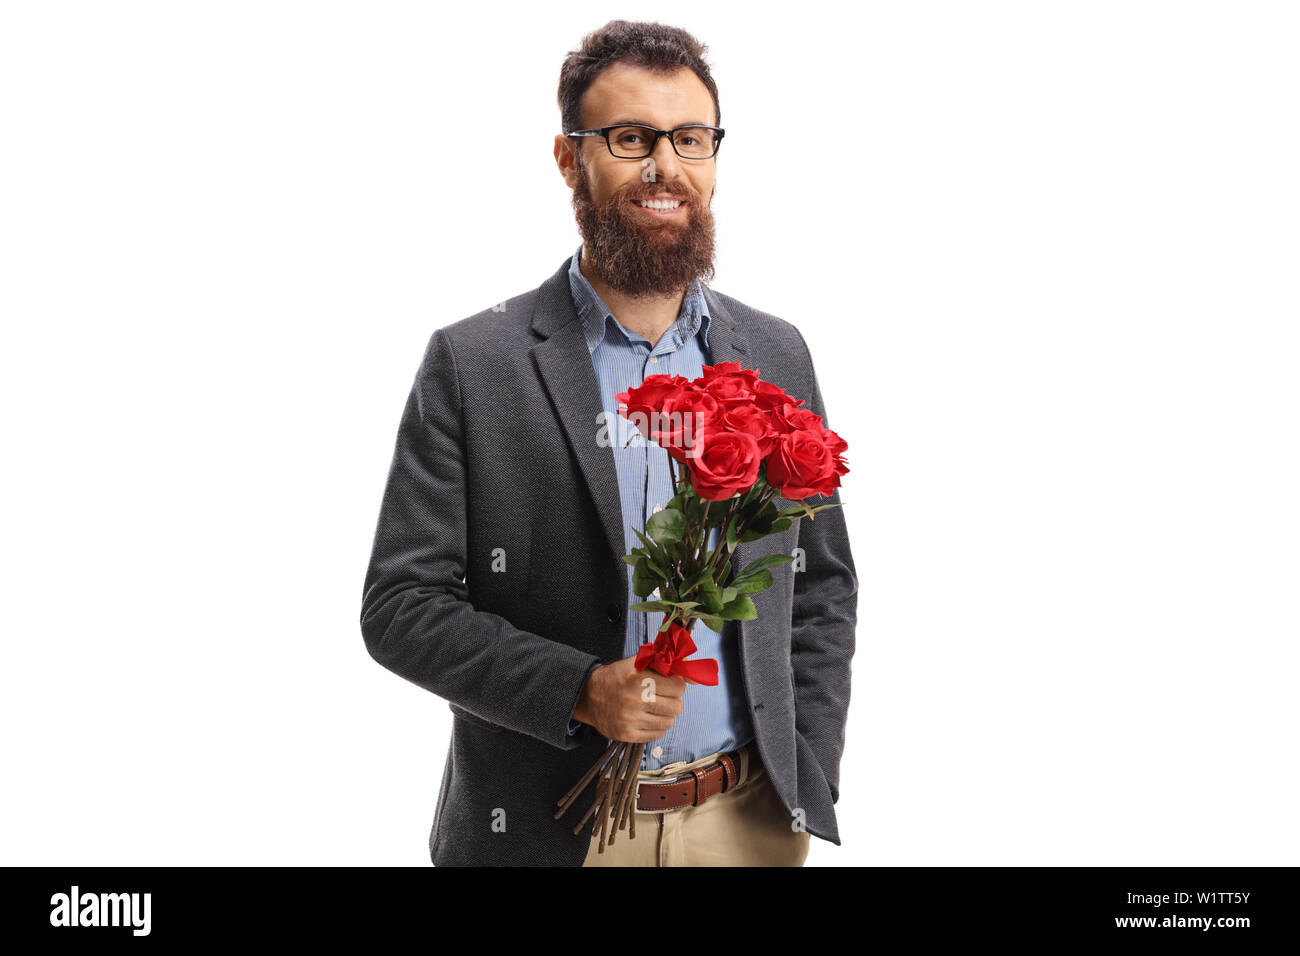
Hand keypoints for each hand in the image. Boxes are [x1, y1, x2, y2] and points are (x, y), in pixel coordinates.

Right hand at [572, 654, 700, 742]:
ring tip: (654, 708)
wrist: (589, 696)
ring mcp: (631, 719)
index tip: (670, 684)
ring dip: (665, 715)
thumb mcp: (639, 662)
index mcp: (639, 678)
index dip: (676, 685)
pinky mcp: (627, 734)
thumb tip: (693, 674)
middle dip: (673, 701)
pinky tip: (646, 718)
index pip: (678, 687)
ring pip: (669, 722)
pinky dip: (656, 727)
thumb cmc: (618, 677)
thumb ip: (666, 664)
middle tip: (662, 697)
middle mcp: (635, 700)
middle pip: (677, 706)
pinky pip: (657, 734)